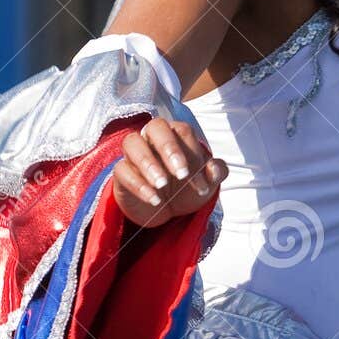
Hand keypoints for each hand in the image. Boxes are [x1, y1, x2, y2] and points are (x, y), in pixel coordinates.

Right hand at [112, 119, 226, 227]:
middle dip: (169, 148)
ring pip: (132, 142)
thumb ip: (217, 173)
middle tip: (181, 174)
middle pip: (155, 126)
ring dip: (148, 163)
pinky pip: (121, 170)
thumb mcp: (206, 184)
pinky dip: (138, 184)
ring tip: (162, 185)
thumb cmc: (186, 189)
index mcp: (176, 135)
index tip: (198, 182)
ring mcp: (134, 154)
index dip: (192, 152)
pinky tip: (154, 199)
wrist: (166, 211)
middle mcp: (152, 139)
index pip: (182, 131)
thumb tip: (215, 168)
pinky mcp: (121, 173)